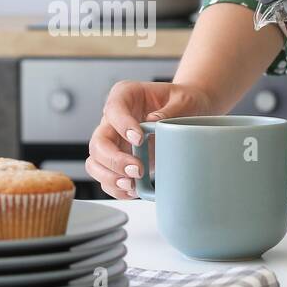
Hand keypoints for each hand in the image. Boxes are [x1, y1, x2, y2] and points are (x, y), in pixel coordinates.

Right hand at [86, 81, 212, 198]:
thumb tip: (154, 123)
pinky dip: (116, 188)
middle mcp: (113, 119)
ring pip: (96, 162)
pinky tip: (133, 190)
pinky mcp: (119, 160)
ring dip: (110, 177)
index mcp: (125, 95)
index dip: (122, 125)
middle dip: (114, 160)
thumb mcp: (184, 100)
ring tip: (132, 185)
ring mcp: (114, 141)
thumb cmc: (184, 102)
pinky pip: (107, 177)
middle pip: (98, 141)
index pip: (113, 109)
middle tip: (137, 169)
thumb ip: (171, 110)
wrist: (190, 114)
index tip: (139, 139)